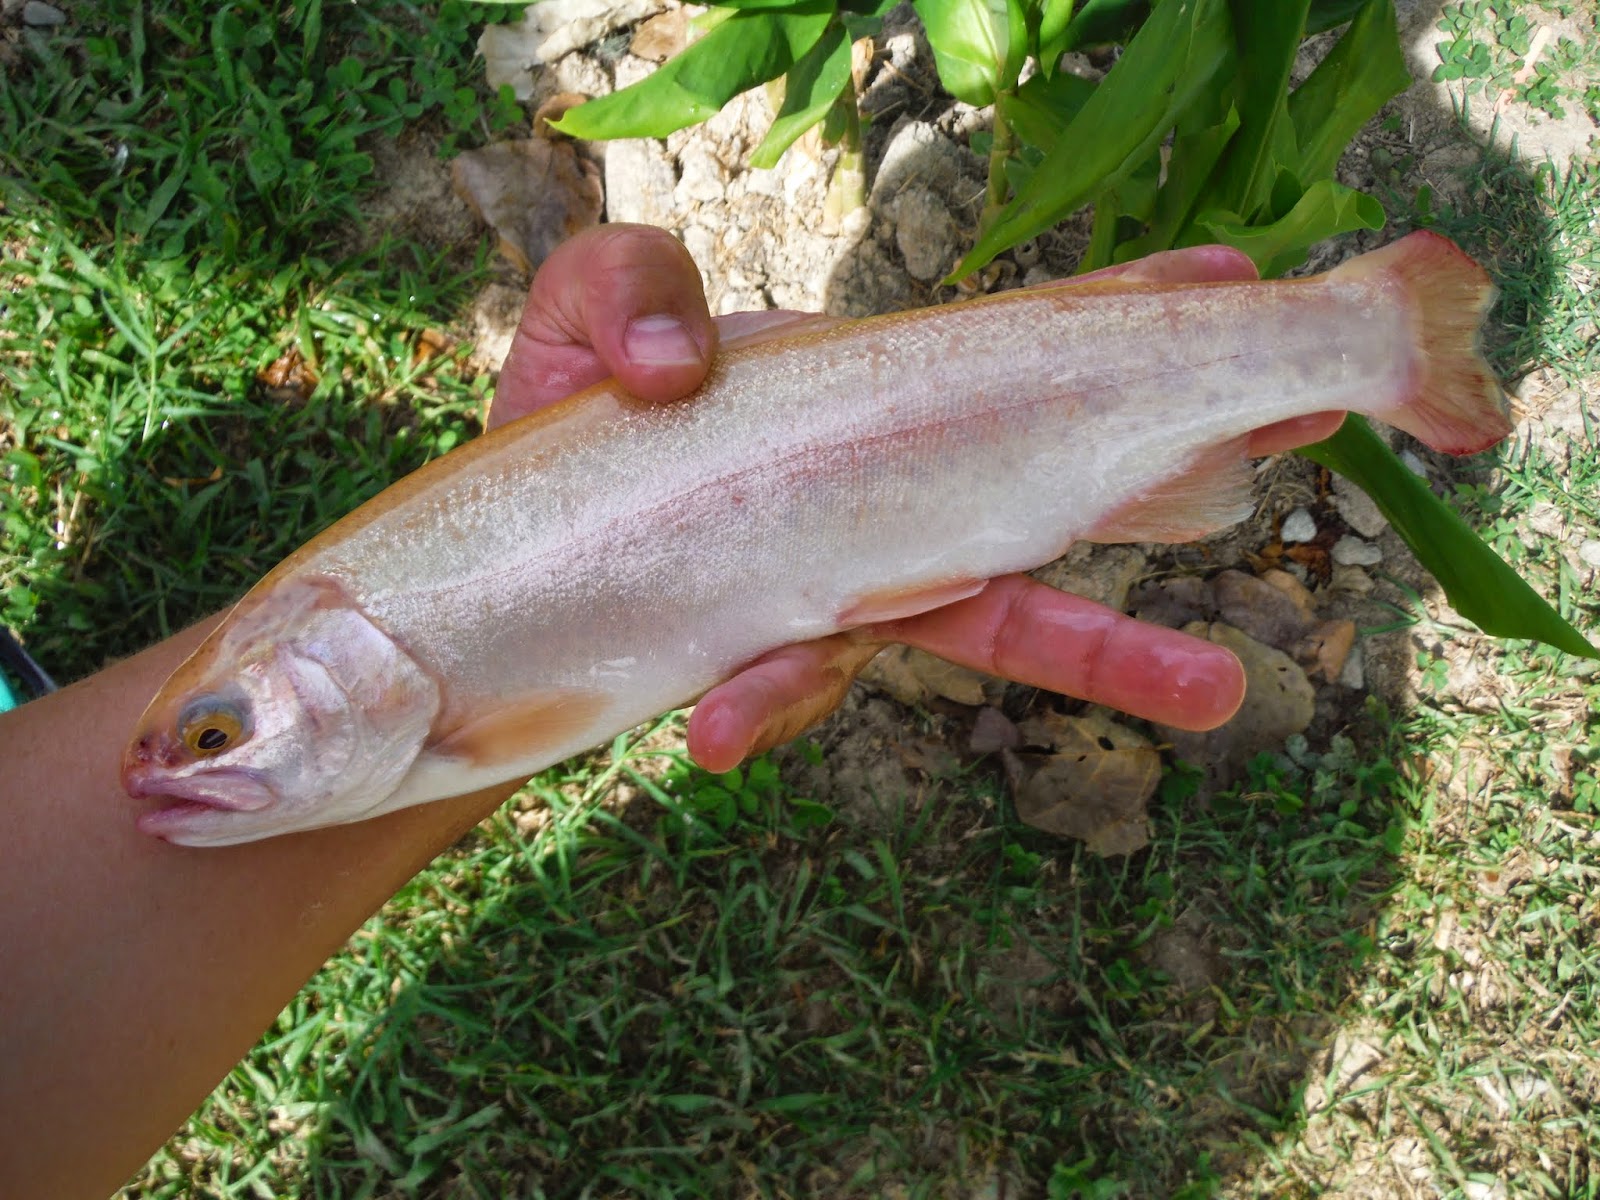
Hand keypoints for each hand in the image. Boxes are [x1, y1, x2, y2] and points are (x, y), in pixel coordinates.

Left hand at [493, 225, 1344, 773]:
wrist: (498, 576)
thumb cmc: (560, 432)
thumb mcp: (579, 316)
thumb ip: (624, 288)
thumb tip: (679, 369)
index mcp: (872, 395)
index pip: (1022, 351)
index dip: (1127, 316)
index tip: (1235, 279)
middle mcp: (886, 492)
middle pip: (1059, 473)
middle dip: (1183, 451)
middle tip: (1319, 415)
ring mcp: (846, 580)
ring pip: (991, 613)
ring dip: (1103, 648)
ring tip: (1223, 690)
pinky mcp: (773, 648)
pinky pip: (792, 682)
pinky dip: (762, 706)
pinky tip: (720, 735)